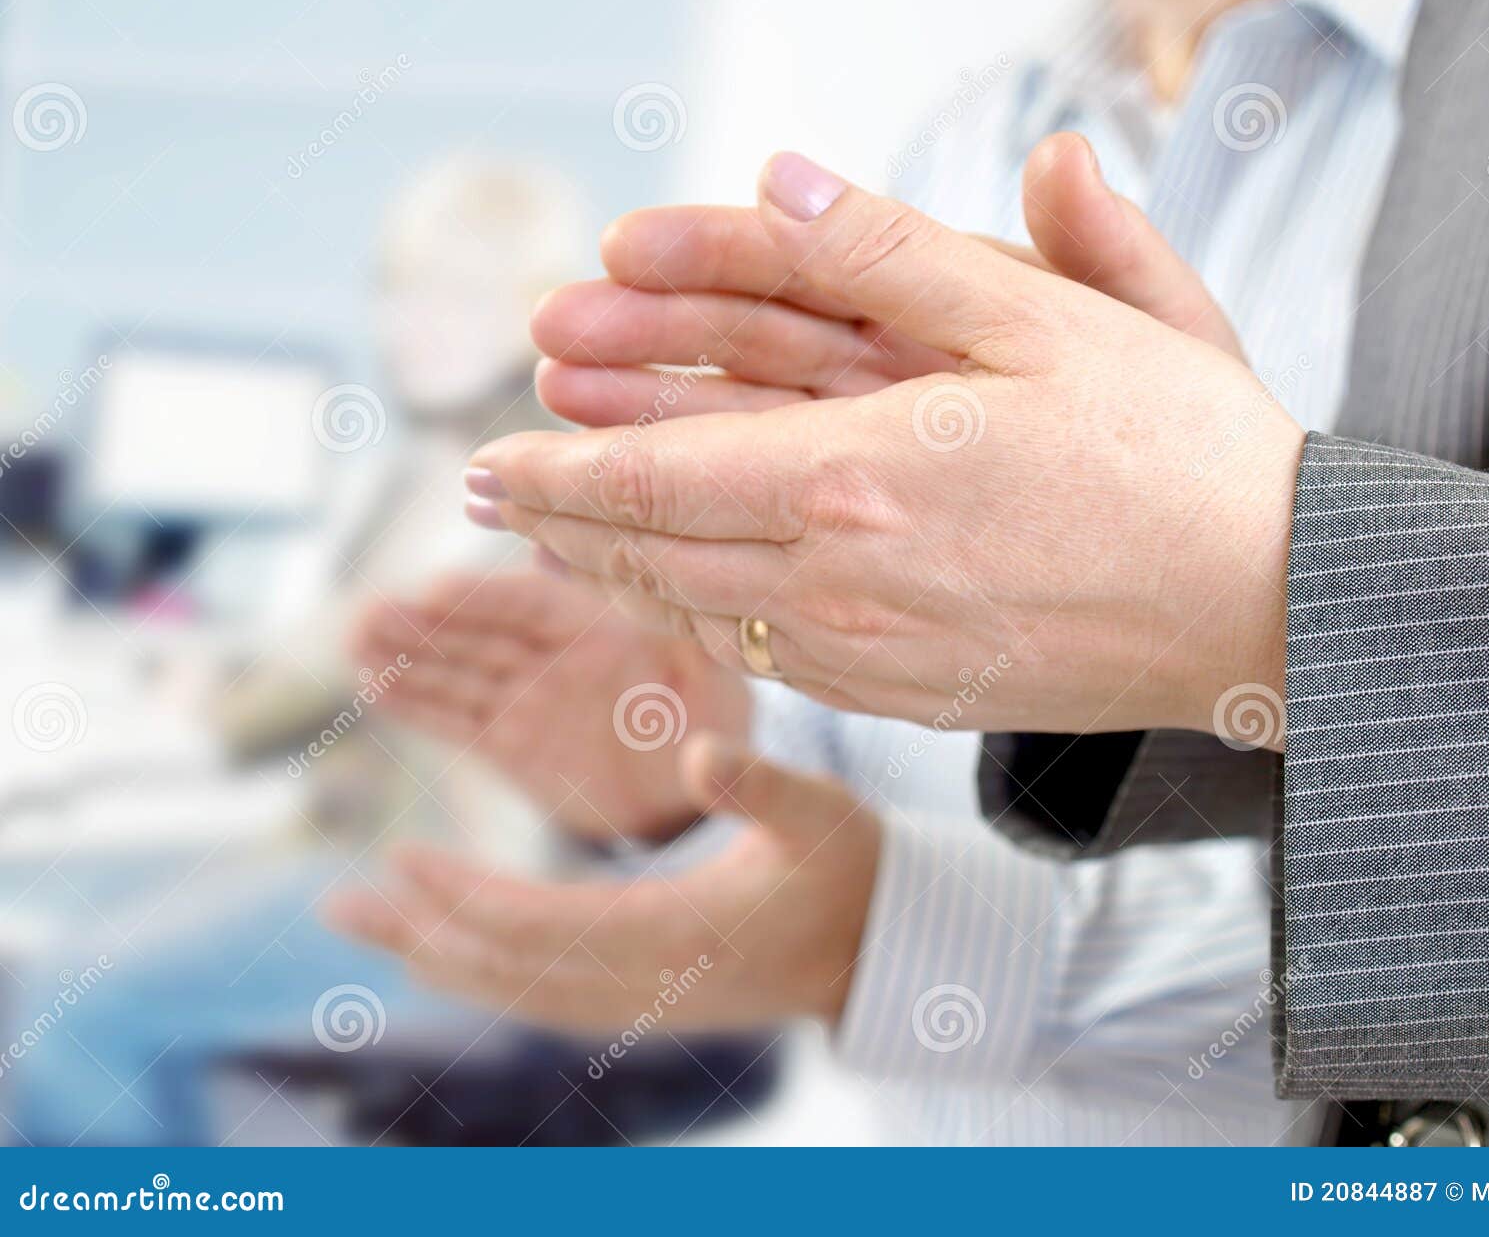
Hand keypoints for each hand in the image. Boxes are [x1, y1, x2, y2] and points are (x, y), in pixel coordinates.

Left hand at [323, 734, 879, 1028]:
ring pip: (516, 992)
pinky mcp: (644, 1003)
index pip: (544, 929)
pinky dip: (482, 974)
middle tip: (341, 905)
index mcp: (677, 935)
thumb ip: (763, 786)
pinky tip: (445, 947)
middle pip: (509, 973)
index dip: (466, 901)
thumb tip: (698, 752)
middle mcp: (646, 983)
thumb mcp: (821, 814)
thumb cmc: (849, 872)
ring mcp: (642, 1003)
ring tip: (368, 925)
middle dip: (422, 936)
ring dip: (437, 958)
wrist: (879, 950)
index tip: (402, 861)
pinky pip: (541, 998)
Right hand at [349, 567, 749, 841]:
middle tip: (365, 614)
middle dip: (424, 624)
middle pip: (481, 632)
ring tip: (352, 643)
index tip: (433, 591)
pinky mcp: (516, 744)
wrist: (713, 783)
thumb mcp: (707, 662)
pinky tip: (371, 686)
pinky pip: (459, 721)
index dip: (483, 598)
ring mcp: (532, 695)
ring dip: (406, 659)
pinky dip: (416, 705)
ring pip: (459, 672)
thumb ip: (670, 623)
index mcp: (603, 621)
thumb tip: (638, 588)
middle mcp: (557, 651)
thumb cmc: (721, 706)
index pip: (531, 602)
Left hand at [468, 154, 1303, 737]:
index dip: (552, 471)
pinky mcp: (906, 698)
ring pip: (695, 616)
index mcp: (858, 479)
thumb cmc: (1176, 457)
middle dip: (555, 523)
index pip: (648, 477)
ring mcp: (869, 657)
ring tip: (554, 546)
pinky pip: (766, 662)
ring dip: (610, 576)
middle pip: (649, 556)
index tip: (487, 457)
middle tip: (488, 500)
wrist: (1268, 607)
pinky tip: (679, 600)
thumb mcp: (1047, 319)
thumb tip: (779, 177)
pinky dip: (694, 622)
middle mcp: (841, 583)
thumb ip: (895, 251)